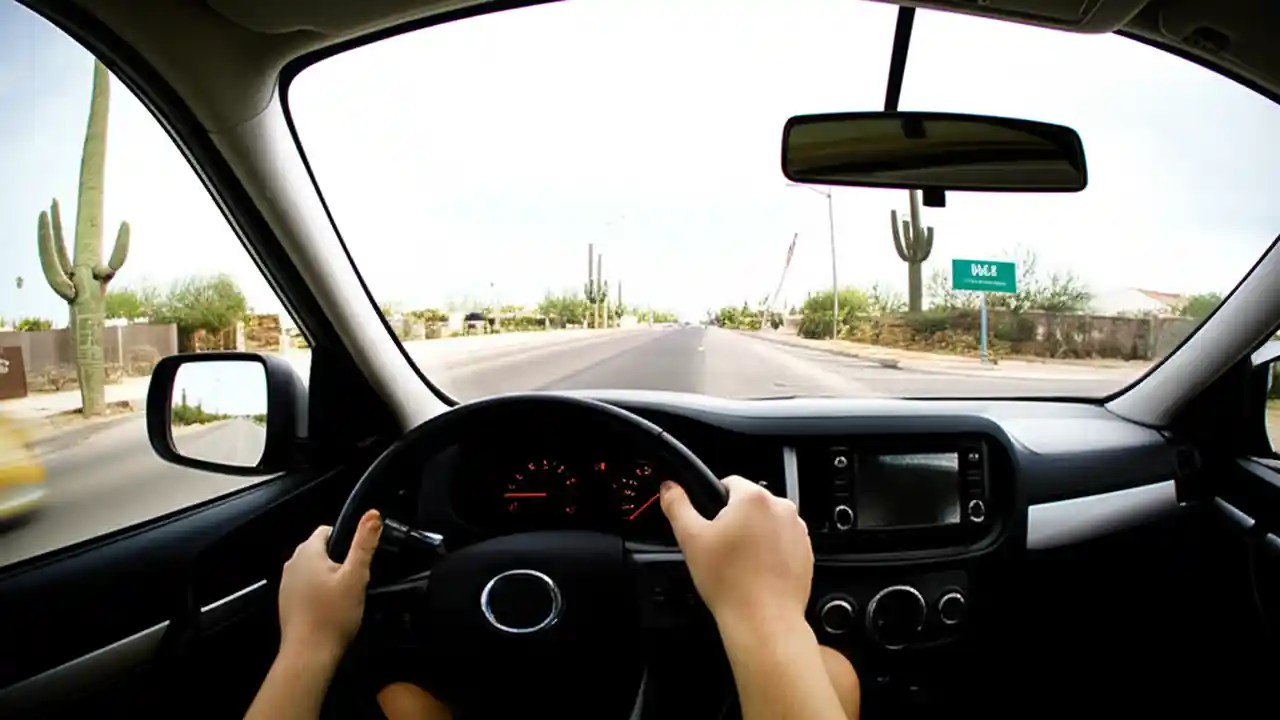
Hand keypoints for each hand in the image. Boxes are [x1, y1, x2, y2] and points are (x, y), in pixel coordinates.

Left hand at [277, 509, 381, 662]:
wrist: (309, 654)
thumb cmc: (334, 614)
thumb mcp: (356, 576)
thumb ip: (364, 544)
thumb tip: (373, 514)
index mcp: (307, 552)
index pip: (326, 530)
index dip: (346, 540)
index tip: (357, 559)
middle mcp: (292, 564)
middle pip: (320, 550)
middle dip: (338, 559)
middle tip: (354, 580)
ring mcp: (286, 584)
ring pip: (313, 569)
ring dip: (328, 577)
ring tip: (343, 596)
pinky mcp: (286, 602)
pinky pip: (305, 586)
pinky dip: (318, 592)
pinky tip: (329, 608)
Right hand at [660, 476, 812, 630]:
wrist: (763, 621)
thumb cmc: (730, 582)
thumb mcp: (690, 539)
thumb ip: (677, 506)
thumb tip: (670, 488)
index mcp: (754, 498)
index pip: (729, 482)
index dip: (714, 503)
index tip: (709, 526)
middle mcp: (782, 509)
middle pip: (749, 504)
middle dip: (734, 522)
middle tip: (721, 550)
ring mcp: (798, 531)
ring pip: (766, 524)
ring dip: (753, 537)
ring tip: (739, 565)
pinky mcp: (806, 553)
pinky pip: (782, 543)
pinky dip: (770, 553)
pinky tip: (756, 573)